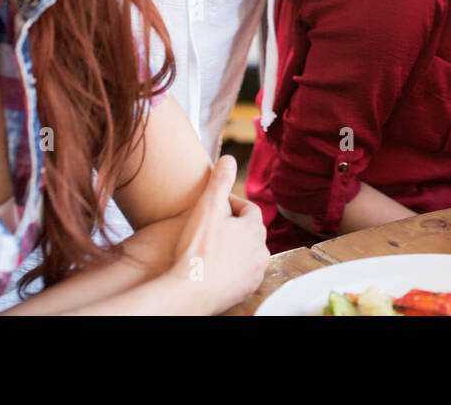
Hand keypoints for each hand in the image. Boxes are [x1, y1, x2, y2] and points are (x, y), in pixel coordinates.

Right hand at [170, 155, 268, 313]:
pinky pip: (243, 274)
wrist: (190, 292)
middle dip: (235, 225)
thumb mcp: (207, 208)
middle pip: (250, 231)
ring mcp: (254, 274)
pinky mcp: (245, 291)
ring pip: (248, 253)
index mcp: (254, 230)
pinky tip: (215, 267)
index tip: (217, 204)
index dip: (233, 203)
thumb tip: (228, 159)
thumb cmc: (197, 251)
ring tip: (213, 246)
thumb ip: (219, 181)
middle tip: (213, 224)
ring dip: (235, 247)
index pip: (249, 209)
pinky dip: (233, 268)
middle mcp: (260, 252)